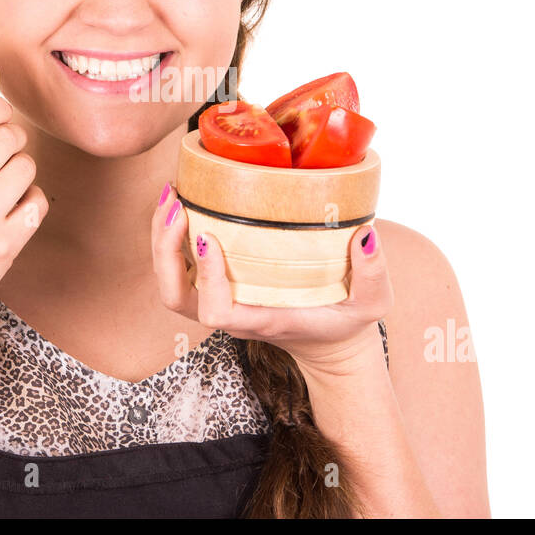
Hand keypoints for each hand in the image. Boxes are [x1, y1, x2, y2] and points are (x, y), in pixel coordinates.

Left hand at [150, 183, 391, 373]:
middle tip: (176, 204)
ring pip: (170, 283)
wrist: (328, 340)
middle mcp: (232, 315)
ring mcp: (219, 302)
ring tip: (170, 194)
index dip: (208, 278)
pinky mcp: (215, 288)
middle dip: (166, 251)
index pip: (218, 312)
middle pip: (176, 296)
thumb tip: (365, 236)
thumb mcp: (372, 303)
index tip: (209, 237)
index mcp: (263, 320)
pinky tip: (180, 200)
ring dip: (160, 241)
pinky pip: (178, 268)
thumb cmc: (347, 320)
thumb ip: (374, 274)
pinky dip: (169, 237)